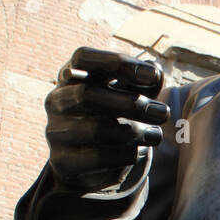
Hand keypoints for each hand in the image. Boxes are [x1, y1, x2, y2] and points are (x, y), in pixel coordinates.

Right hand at [45, 47, 167, 193]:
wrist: (88, 161)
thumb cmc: (114, 115)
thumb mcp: (129, 94)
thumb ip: (143, 81)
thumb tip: (154, 72)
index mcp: (71, 75)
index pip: (83, 57)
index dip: (116, 62)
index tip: (152, 75)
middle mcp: (56, 101)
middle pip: (88, 95)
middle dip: (131, 103)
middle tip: (163, 112)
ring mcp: (56, 132)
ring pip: (96, 130)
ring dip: (135, 132)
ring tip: (156, 135)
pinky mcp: (62, 162)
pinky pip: (97, 159)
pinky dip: (125, 155)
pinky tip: (138, 151)